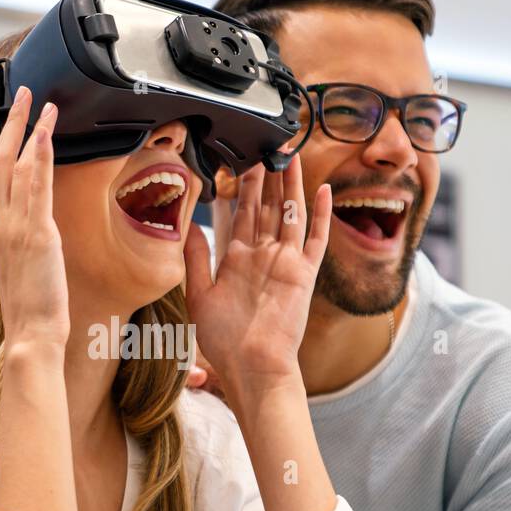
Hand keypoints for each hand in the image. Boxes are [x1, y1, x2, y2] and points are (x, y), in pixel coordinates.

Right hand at [0, 85, 68, 349]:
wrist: (30, 333)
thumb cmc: (30, 307)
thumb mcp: (20, 266)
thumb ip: (20, 239)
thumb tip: (31, 224)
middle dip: (4, 122)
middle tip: (15, 90)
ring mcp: (15, 226)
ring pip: (15, 165)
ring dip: (26, 127)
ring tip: (36, 99)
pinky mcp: (37, 233)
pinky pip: (37, 186)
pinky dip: (40, 155)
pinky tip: (45, 130)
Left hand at [183, 155, 330, 404]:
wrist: (252, 367)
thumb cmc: (224, 340)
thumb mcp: (198, 295)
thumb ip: (195, 258)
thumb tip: (186, 224)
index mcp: (237, 259)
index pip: (241, 212)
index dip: (242, 184)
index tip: (242, 159)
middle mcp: (263, 255)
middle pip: (267, 205)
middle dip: (268, 174)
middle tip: (270, 143)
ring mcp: (286, 263)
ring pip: (290, 213)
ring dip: (292, 184)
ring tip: (292, 154)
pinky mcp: (304, 275)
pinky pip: (316, 240)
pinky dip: (321, 216)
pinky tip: (323, 191)